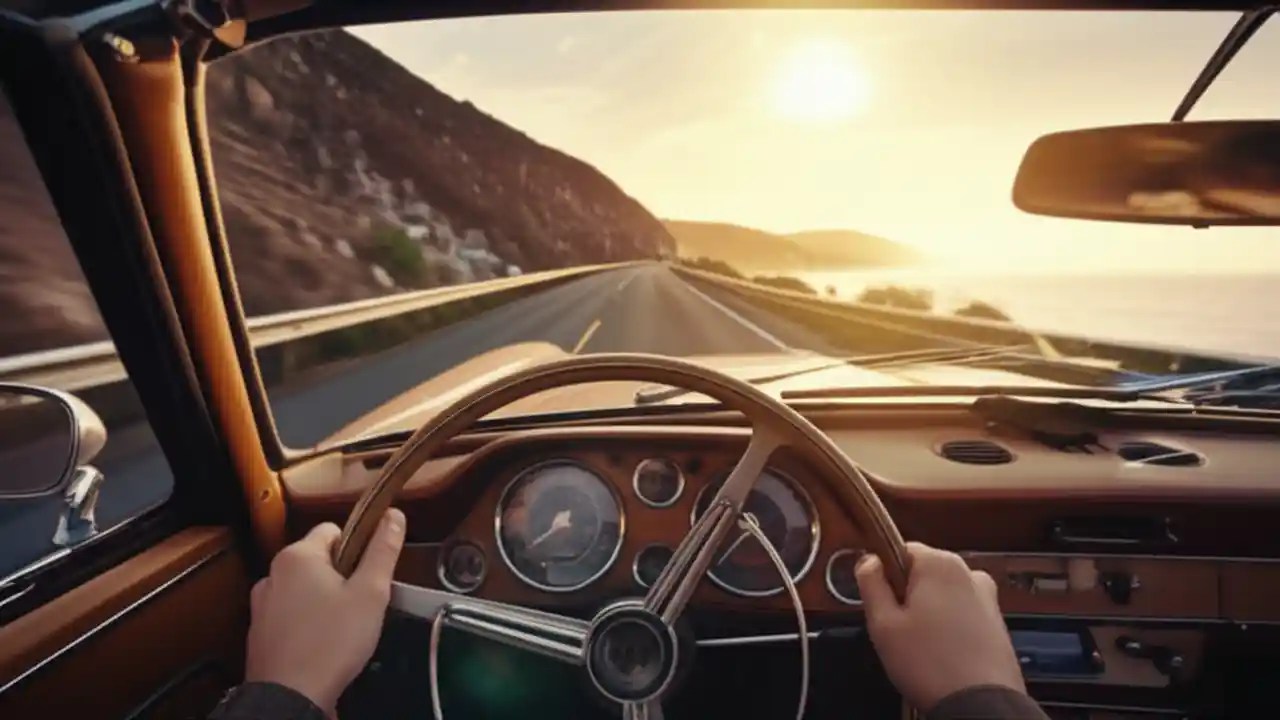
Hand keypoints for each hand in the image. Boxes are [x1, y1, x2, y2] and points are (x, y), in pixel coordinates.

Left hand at [245, 509, 405, 713]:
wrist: (289, 697)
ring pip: (303, 588)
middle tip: (361, 605)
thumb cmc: (333, 641)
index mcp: (298, 556)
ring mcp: (261, 604)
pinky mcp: (258, 631)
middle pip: (317, 560)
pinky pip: (289, 613)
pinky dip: (305, 621)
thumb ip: (383, 551)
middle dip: (341, 576)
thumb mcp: (371, 593)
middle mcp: (272, 573)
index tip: (370, 576)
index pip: (333, 530)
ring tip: (342, 628)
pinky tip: (320, 644)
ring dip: (322, 599)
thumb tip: (394, 514)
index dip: (358, 548)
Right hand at [856, 542, 1023, 711]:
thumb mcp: (884, 624)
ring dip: (929, 611)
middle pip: (923, 571)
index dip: (884, 576)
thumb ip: (870, 584)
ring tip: (922, 646)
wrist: (981, 705)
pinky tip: (943, 653)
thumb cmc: (927, 663)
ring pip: (943, 594)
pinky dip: (950, 626)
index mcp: (939, 562)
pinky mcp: (998, 621)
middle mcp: (968, 571)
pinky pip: (962, 612)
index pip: (899, 550)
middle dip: (908, 595)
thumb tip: (868, 560)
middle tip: (899, 630)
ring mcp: (988, 596)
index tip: (882, 604)